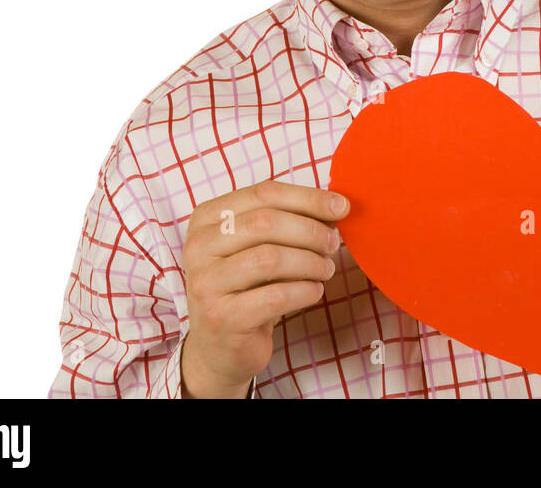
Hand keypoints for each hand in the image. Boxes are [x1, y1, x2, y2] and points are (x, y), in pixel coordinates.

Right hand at [179, 180, 349, 397]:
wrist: (219, 347)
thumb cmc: (247, 287)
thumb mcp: (260, 246)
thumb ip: (288, 219)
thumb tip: (336, 205)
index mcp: (208, 219)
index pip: (264, 193)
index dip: (308, 198)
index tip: (341, 207)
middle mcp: (199, 248)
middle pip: (266, 222)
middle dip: (311, 231)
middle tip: (333, 244)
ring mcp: (206, 284)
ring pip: (271, 258)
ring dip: (310, 262)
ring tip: (325, 269)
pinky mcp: (222, 318)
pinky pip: (276, 296)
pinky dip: (305, 291)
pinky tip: (314, 291)